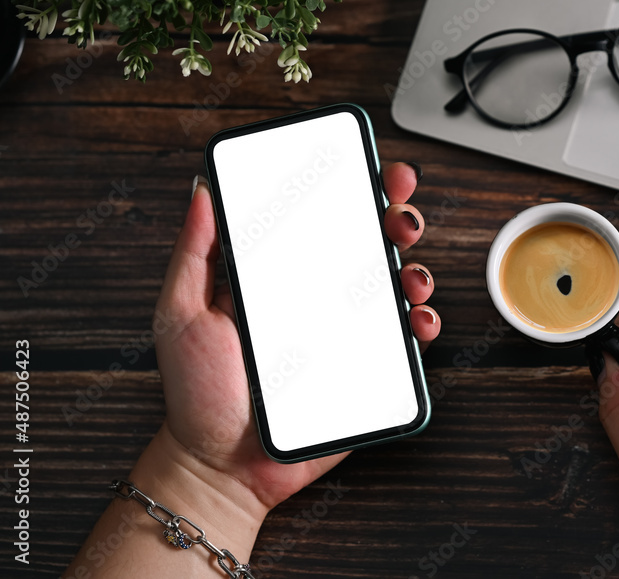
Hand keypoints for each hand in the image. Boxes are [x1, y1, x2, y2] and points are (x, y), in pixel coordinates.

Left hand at [156, 161, 439, 510]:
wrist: (222, 466)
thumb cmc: (198, 393)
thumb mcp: (181, 314)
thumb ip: (193, 254)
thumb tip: (202, 191)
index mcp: (279, 276)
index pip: (320, 219)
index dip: (349, 189)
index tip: (369, 168)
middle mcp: (317, 298)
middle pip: (368, 245)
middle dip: (396, 217)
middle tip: (399, 214)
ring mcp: (347, 334)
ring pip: (395, 287)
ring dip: (415, 267)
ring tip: (409, 271)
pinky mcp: (367, 370)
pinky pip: (405, 342)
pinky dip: (421, 324)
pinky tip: (415, 319)